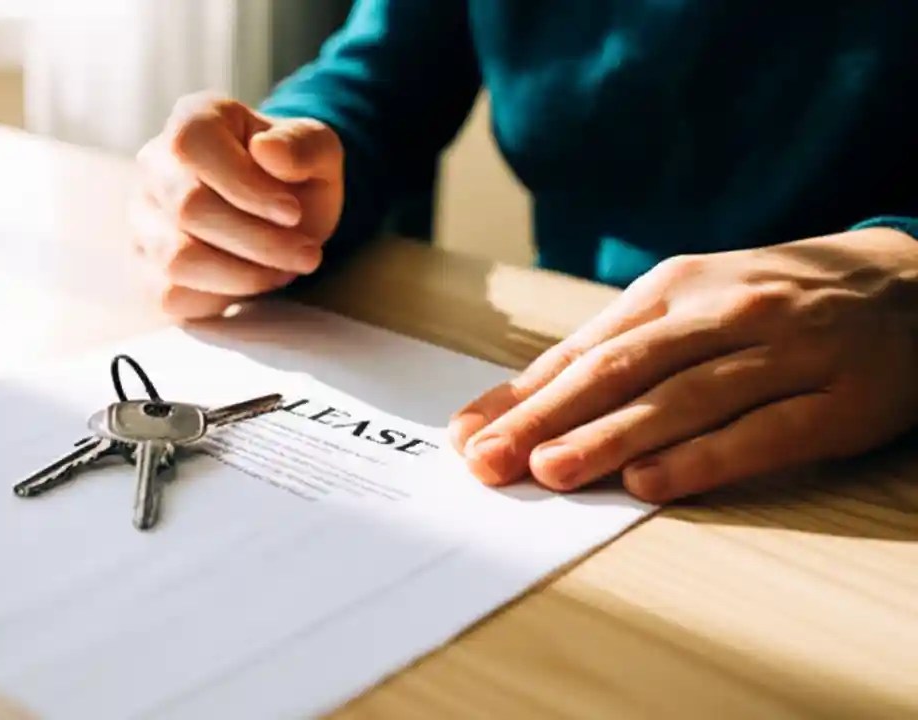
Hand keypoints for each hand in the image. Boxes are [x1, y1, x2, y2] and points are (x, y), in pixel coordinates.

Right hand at [130, 92, 343, 318]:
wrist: (281, 218)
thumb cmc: (293, 179)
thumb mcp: (318, 152)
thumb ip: (303, 145)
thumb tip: (268, 151)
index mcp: (193, 120)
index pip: (193, 146)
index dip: (244, 186)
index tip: (293, 213)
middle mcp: (154, 166)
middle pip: (189, 208)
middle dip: (259, 241)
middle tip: (306, 254)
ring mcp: (142, 221)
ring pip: (178, 259)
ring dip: (244, 275)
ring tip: (285, 270)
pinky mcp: (144, 270)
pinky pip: (173, 295)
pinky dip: (223, 297)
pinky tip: (252, 282)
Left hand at [449, 228, 917, 502]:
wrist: (909, 282)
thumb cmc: (771, 302)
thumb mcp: (689, 305)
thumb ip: (612, 352)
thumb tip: (519, 405)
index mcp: (673, 289)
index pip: (581, 350)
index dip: (519, 395)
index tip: (464, 436)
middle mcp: (721, 314)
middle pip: (619, 371)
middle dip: (544, 418)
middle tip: (487, 462)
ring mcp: (783, 353)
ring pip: (683, 398)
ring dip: (610, 437)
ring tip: (549, 471)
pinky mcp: (838, 400)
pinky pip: (762, 432)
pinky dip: (703, 458)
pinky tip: (650, 484)